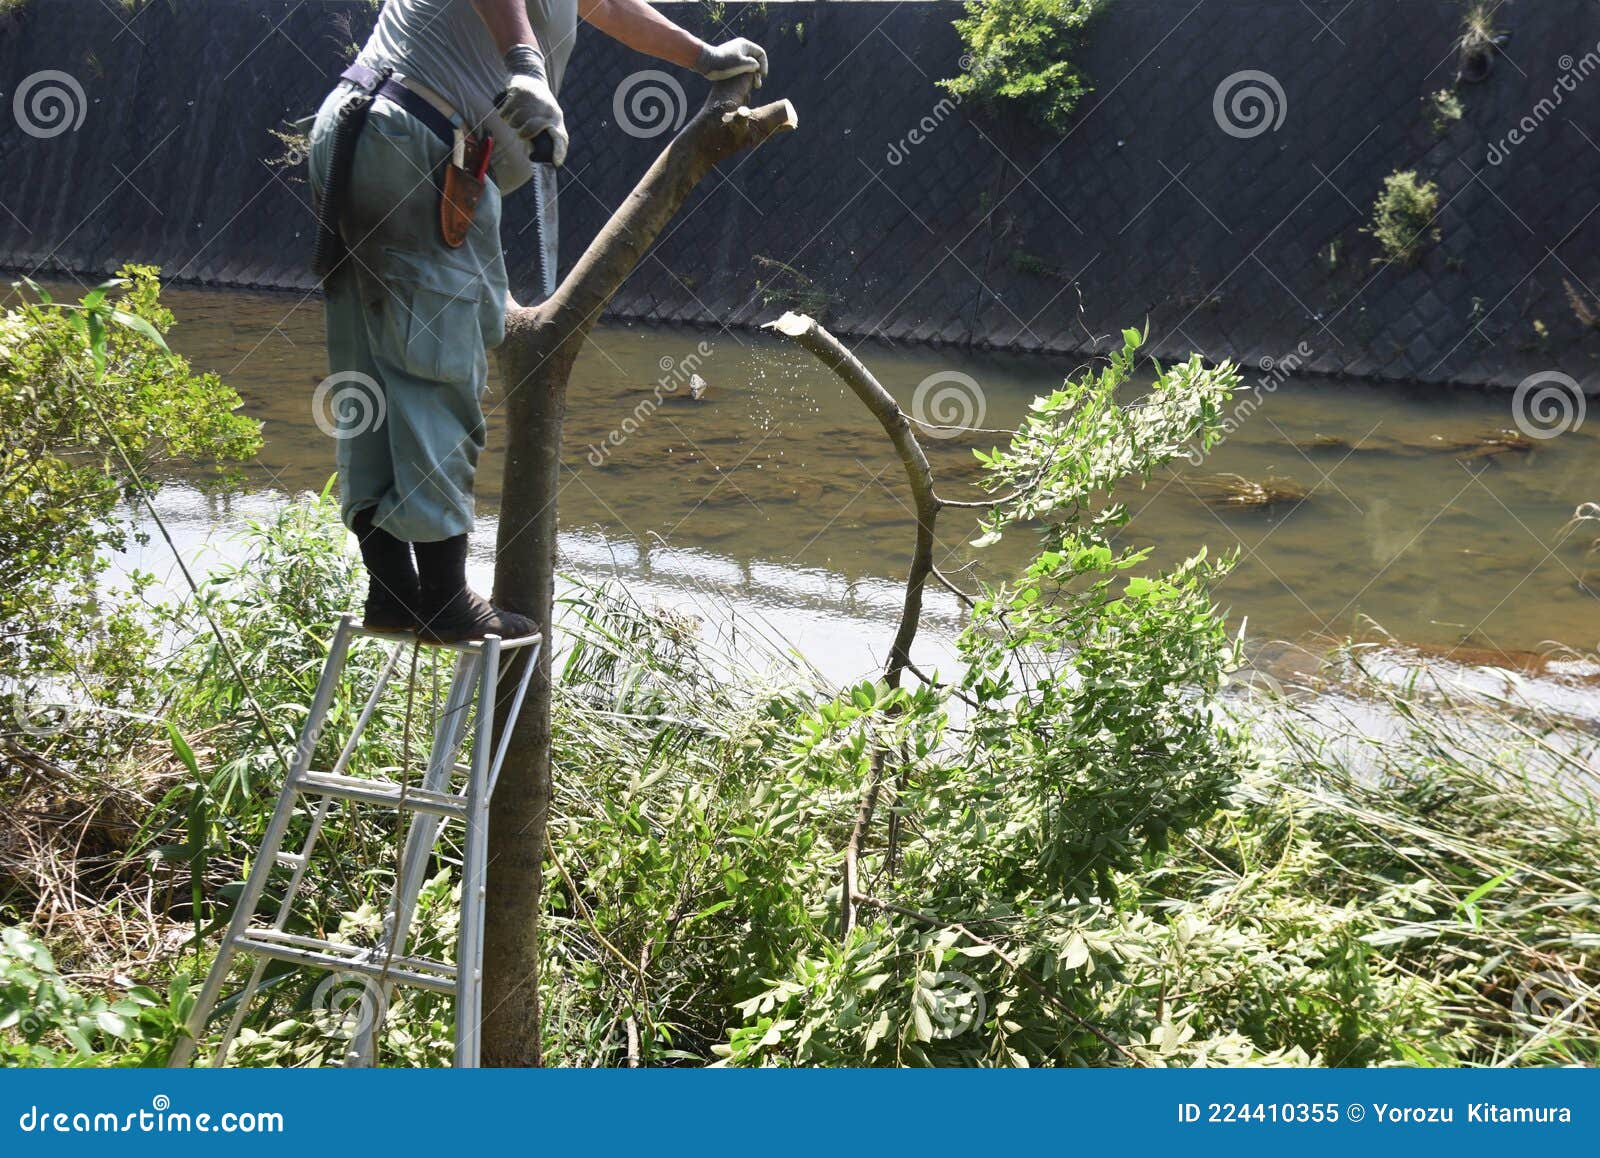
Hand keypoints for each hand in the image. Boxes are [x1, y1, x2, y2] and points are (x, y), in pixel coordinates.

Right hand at [496, 44, 568, 165]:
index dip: (559, 151)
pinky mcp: (519, 92)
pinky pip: (505, 112)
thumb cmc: (538, 103)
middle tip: (522, 131)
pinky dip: (504, 113)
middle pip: (529, 131)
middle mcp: (547, 109)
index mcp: (556, 118)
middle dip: (522, 134)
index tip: (555, 163)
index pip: (560, 138)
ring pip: (515, 122)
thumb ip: (545, 135)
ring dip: (512, 122)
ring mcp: (532, 100)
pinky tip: (510, 106)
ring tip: (516, 114)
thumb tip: (540, 158)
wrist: (530, 75)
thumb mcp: (547, 116)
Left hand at [695, 37, 767, 86]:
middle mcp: (741, 49)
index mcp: (745, 45)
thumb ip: (754, 65)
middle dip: (758, 73)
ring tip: (752, 87)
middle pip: (755, 60)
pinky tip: (744, 85)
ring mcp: (735, 56)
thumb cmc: (724, 63)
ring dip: (752, 76)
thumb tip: (757, 67)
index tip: (762, 76)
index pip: (761, 54)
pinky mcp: (729, 63)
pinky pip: (741, 69)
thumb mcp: (743, 64)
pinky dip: (744, 77)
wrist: (705, 63)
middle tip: (757, 85)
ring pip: (748, 66)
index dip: (764, 65)